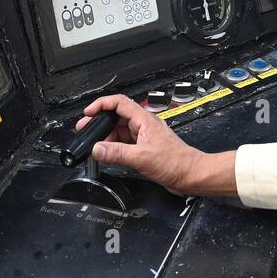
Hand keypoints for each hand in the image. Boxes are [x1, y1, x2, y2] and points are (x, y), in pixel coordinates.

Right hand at [75, 94, 205, 194]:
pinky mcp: (145, 148)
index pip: (119, 103)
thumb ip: (116, 153)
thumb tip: (97, 149)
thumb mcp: (141, 158)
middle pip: (117, 116)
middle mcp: (144, 125)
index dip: (101, 104)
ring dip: (107, 136)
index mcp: (144, 120)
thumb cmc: (176, 162)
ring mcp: (144, 136)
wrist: (190, 175)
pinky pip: (125, 142)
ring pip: (120, 130)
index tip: (88, 113)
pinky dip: (114, 146)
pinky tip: (108, 153)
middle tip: (85, 130)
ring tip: (95, 144)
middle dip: (100, 122)